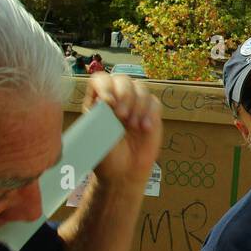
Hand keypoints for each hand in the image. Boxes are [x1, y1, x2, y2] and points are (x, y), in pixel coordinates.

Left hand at [84, 72, 161, 188]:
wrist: (125, 172)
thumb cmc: (106, 156)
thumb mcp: (96, 135)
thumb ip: (99, 116)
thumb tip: (107, 100)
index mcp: (98, 102)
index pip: (100, 80)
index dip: (105, 86)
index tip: (108, 103)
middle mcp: (117, 99)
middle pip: (122, 79)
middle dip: (124, 95)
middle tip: (121, 116)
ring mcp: (135, 105)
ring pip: (140, 87)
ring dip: (138, 105)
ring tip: (133, 126)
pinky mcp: (151, 113)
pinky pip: (154, 102)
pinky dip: (150, 113)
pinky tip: (144, 128)